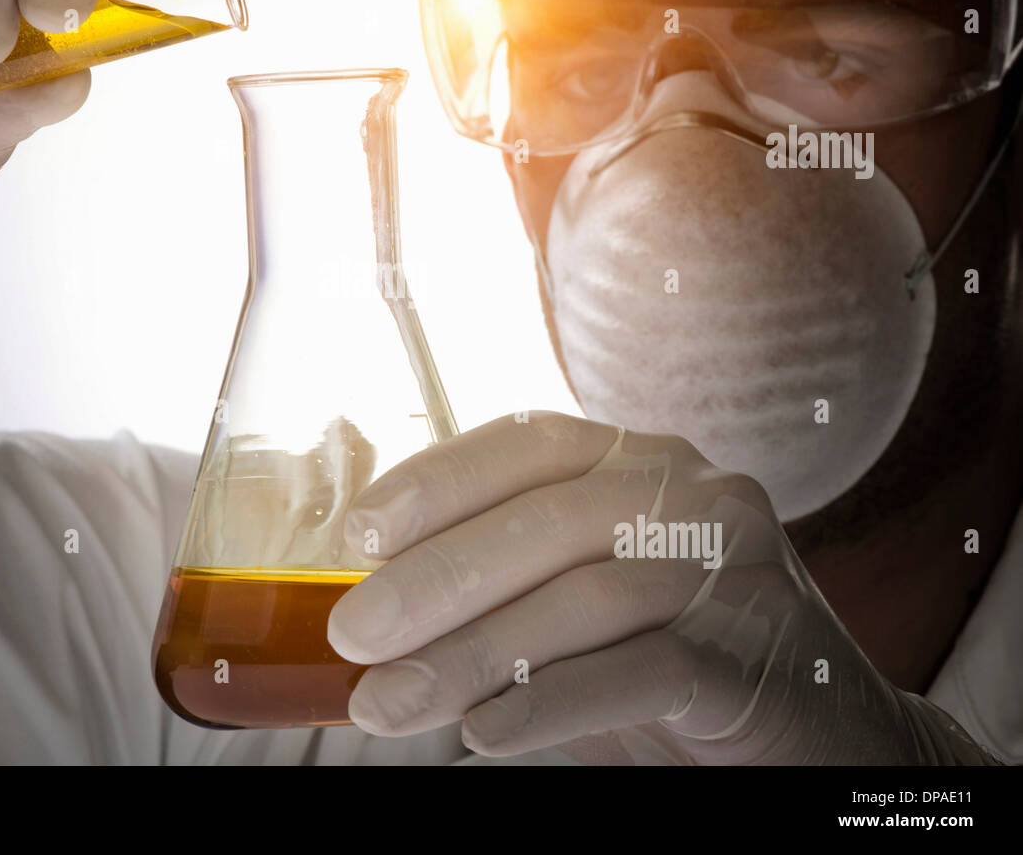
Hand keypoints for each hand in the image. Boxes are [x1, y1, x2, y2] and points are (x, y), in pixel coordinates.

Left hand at [329, 411, 995, 763]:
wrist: (827, 725)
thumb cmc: (675, 654)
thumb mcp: (582, 603)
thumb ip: (503, 590)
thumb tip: (372, 609)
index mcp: (643, 461)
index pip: (530, 444)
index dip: (438, 480)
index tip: (358, 532)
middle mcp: (696, 495)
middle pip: (548, 521)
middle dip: (435, 580)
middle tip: (352, 636)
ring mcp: (736, 572)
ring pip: (585, 599)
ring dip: (470, 655)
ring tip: (389, 704)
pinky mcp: (760, 657)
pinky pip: (641, 673)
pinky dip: (549, 703)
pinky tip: (484, 736)